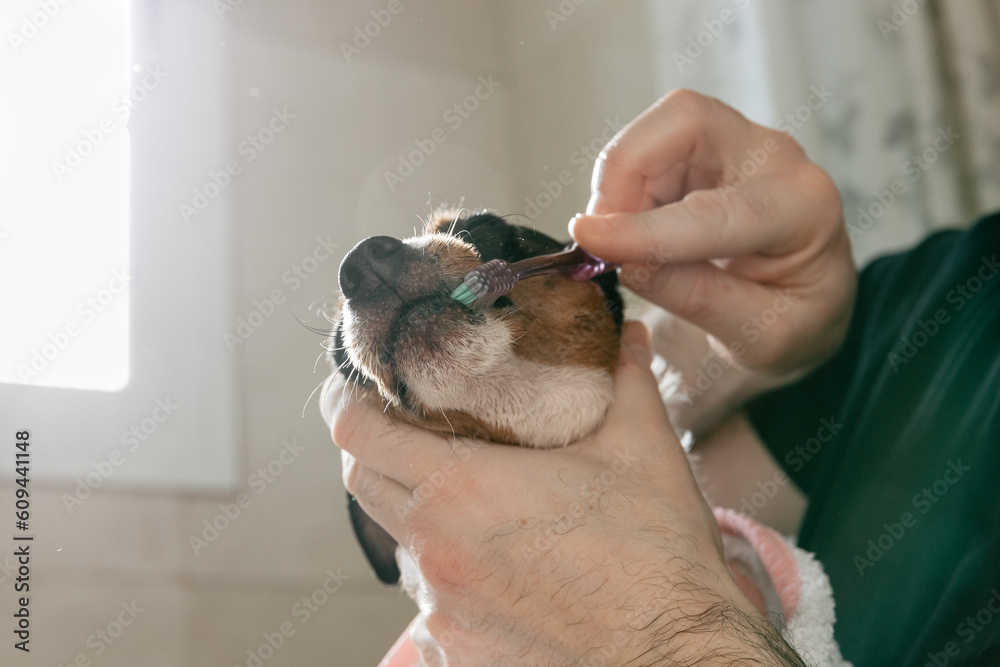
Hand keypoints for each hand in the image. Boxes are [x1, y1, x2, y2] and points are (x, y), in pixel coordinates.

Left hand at [331, 323, 802, 665]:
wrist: (676, 654)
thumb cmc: (656, 554)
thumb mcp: (643, 449)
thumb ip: (627, 378)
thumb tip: (631, 331)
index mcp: (461, 487)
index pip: (356, 430)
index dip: (348, 397)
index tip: (362, 384)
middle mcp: (435, 549)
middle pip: (362, 481)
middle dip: (377, 448)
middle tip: (417, 428)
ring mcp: (442, 608)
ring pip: (399, 543)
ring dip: (418, 513)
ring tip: (473, 501)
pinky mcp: (458, 653)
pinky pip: (430, 604)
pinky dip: (448, 576)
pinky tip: (498, 567)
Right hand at [571, 89, 855, 432]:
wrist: (809, 301)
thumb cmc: (795, 320)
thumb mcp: (759, 336)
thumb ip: (696, 298)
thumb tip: (626, 265)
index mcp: (803, 210)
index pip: (714, 212)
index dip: (645, 228)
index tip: (590, 240)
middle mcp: (775, 160)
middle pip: (687, 120)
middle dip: (626, 169)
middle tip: (600, 233)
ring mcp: (739, 146)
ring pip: (657, 131)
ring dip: (619, 183)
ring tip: (616, 243)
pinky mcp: (706, 150)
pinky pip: (648, 150)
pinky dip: (622, 188)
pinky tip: (629, 232)